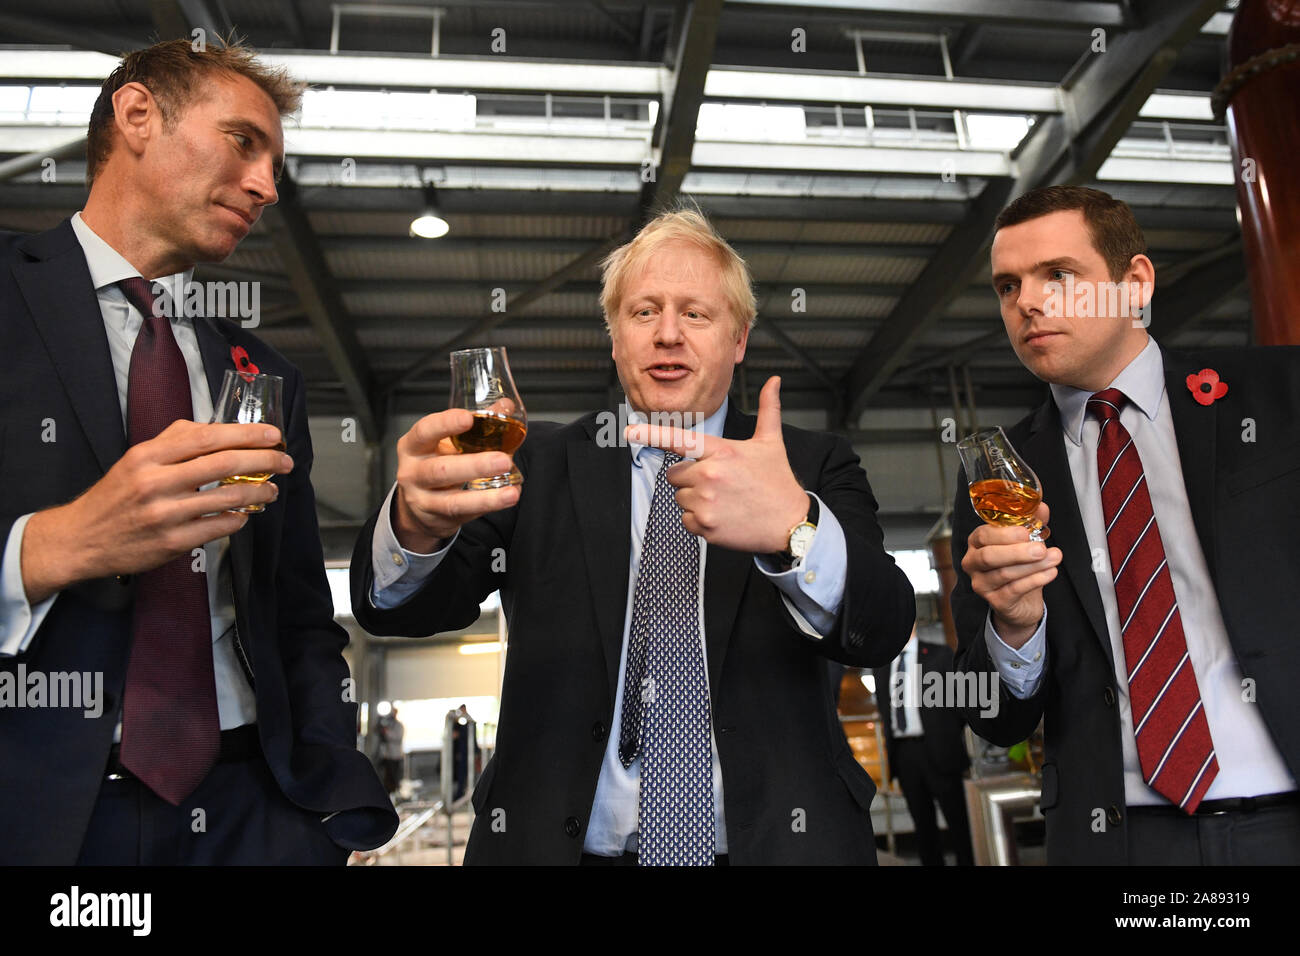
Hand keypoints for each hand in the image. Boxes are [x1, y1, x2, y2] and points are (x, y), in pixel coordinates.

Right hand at [22, 420, 292, 602]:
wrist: (81, 538)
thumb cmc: (116, 495)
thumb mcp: (137, 458)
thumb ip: (175, 440)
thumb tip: (219, 429)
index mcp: (148, 456)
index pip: (207, 437)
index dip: (246, 434)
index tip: (272, 435)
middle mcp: (155, 482)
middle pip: (223, 464)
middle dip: (263, 461)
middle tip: (284, 462)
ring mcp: (164, 514)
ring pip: (227, 498)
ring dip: (258, 492)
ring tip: (271, 490)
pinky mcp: (172, 542)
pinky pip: (219, 527)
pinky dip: (239, 518)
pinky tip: (246, 513)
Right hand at [391, 408, 520, 552]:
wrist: (418, 504)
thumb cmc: (435, 463)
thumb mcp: (447, 442)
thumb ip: (476, 424)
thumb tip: (505, 406)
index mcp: (413, 446)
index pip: (424, 431)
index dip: (445, 424)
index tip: (468, 418)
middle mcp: (413, 473)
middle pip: (441, 470)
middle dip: (475, 466)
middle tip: (504, 460)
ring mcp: (422, 499)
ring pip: (453, 500)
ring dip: (485, 497)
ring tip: (511, 492)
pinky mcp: (437, 519)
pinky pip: (465, 514)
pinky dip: (488, 506)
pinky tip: (507, 497)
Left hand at [625, 376, 808, 552]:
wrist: (790, 524)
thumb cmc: (778, 482)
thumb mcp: (771, 442)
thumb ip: (768, 409)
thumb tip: (774, 381)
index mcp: (721, 451)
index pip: (679, 440)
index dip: (651, 434)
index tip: (629, 432)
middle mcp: (709, 475)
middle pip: (675, 474)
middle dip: (691, 478)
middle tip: (720, 483)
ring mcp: (706, 502)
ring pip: (679, 498)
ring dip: (695, 500)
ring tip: (724, 500)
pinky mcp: (705, 526)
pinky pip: (685, 520)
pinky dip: (699, 521)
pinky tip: (722, 517)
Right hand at [960, 501, 1060, 648]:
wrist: (1021, 601)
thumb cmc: (1019, 565)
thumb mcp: (1024, 542)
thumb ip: (1031, 522)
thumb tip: (1042, 507)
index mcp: (977, 543)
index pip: (983, 535)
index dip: (1004, 534)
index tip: (1025, 532)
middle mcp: (973, 563)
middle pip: (988, 556)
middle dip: (1017, 552)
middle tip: (1041, 549)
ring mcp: (981, 584)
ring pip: (1004, 574)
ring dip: (1033, 566)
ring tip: (1054, 558)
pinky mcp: (995, 602)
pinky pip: (1014, 590)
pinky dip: (1035, 580)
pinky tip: (1050, 573)